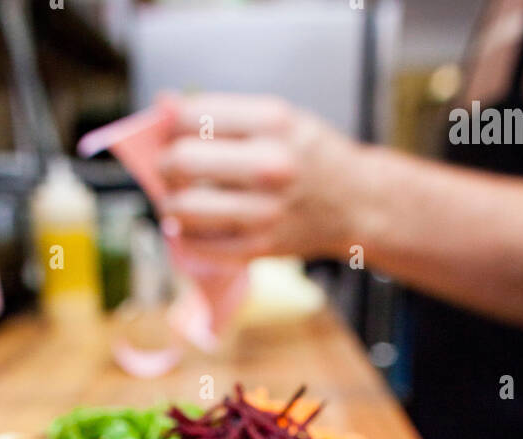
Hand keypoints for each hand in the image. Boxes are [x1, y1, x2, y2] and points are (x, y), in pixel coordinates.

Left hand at [157, 92, 360, 262]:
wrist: (358, 202)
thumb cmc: (310, 157)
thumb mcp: (280, 118)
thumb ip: (224, 112)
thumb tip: (165, 106)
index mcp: (273, 122)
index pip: (192, 116)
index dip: (170, 125)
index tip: (171, 133)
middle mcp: (270, 166)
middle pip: (182, 162)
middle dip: (164, 166)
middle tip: (169, 170)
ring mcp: (265, 211)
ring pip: (184, 209)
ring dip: (172, 205)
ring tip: (180, 201)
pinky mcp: (260, 247)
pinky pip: (200, 245)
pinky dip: (187, 237)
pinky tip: (194, 227)